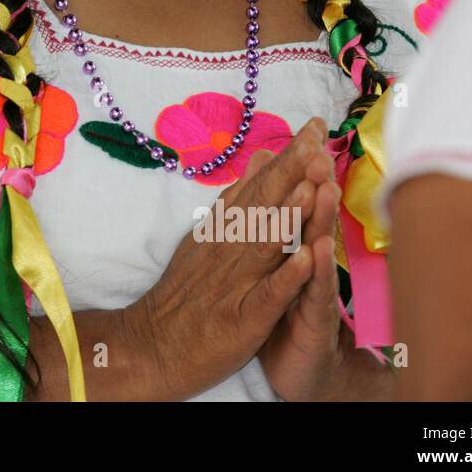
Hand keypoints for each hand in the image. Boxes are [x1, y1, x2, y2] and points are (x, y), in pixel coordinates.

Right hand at [123, 117, 330, 399]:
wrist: (155, 345)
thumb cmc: (187, 293)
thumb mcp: (208, 236)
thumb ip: (238, 199)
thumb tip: (262, 158)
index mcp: (224, 228)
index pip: (258, 185)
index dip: (287, 156)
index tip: (313, 126)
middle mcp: (229, 247)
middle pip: (263, 204)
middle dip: (292, 171)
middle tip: (316, 138)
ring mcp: (235, 282)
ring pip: (264, 242)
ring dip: (288, 213)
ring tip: (312, 185)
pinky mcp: (243, 318)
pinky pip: (267, 295)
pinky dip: (286, 277)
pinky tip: (305, 260)